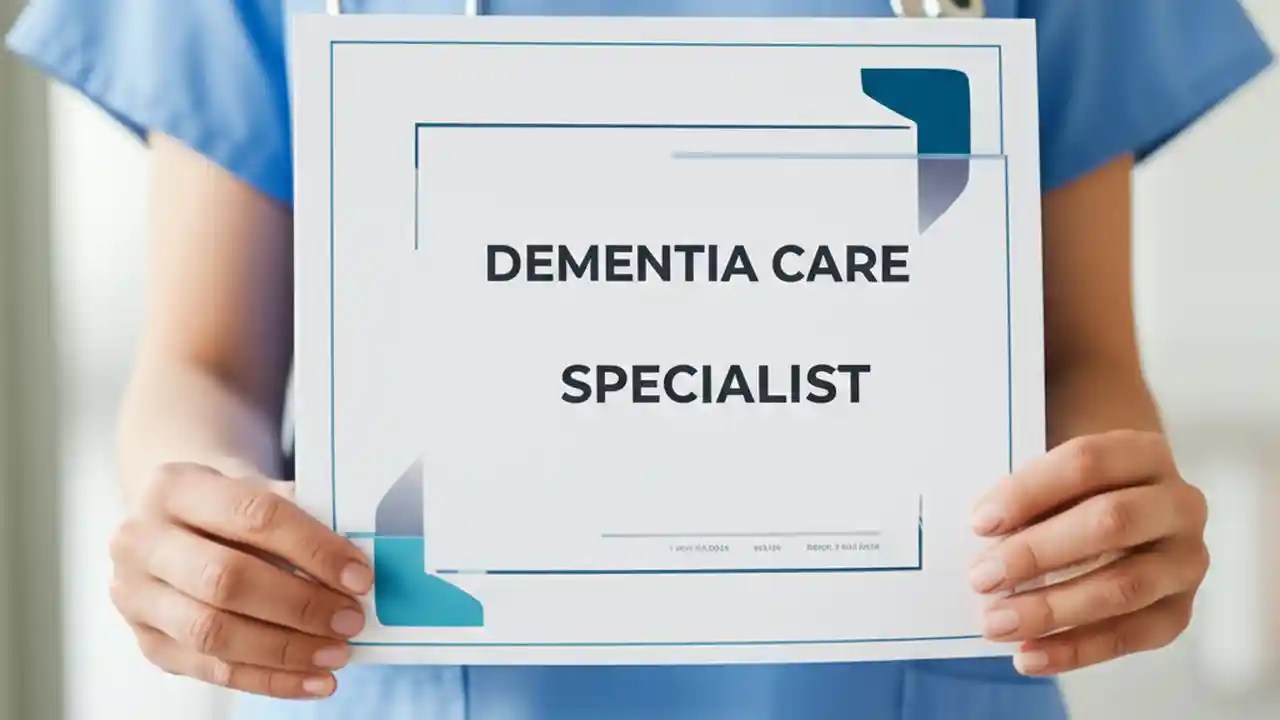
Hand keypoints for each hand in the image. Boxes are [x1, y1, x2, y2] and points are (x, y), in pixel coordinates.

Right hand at [109, 462, 373, 698]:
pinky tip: (313, 681)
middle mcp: (141, 541)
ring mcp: (136, 596)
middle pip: (224, 579)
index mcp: (174, 487)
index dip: (312, 548)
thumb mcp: (257, 487)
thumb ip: (299, 512)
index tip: (359, 576)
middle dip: (299, 604)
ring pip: (213, 632)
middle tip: (350, 619)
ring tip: (337, 653)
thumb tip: (354, 561)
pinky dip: (270, 680)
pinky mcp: (149, 642)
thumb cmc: (229, 505)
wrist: (175, 521)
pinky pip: (213, 670)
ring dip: (286, 649)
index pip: (253, 515)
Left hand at [969, 430, 1208, 674]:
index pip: (1086, 463)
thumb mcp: (1057, 477)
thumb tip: (984, 534)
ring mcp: (1185, 560)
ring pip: (1124, 586)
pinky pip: (1132, 635)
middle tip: (981, 577)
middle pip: (1110, 522)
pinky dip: (1077, 649)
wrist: (1133, 511)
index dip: (1029, 492)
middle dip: (1038, 553)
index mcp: (1143, 453)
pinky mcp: (1180, 609)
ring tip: (997, 623)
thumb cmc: (1078, 492)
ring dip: (1054, 608)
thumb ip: (1028, 497)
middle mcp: (1178, 504)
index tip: (979, 523)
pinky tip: (1029, 656)